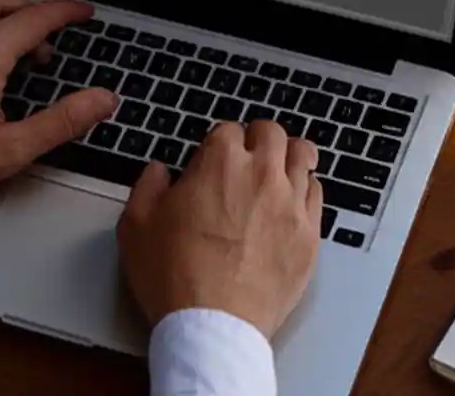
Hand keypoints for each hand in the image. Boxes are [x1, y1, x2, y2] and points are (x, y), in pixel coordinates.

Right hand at [117, 121, 322, 337]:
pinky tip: (294, 198)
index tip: (213, 158)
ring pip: (302, 156)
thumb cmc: (175, 277)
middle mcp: (262, 174)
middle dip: (258, 138)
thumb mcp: (136, 226)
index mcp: (220, 163)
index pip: (228, 130)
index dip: (219, 142)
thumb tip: (158, 172)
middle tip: (251, 153)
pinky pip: (317, 193)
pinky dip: (306, 189)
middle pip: (272, 133)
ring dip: (289, 156)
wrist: (215, 324)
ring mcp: (291, 202)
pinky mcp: (310, 232)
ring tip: (281, 165)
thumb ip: (147, 187)